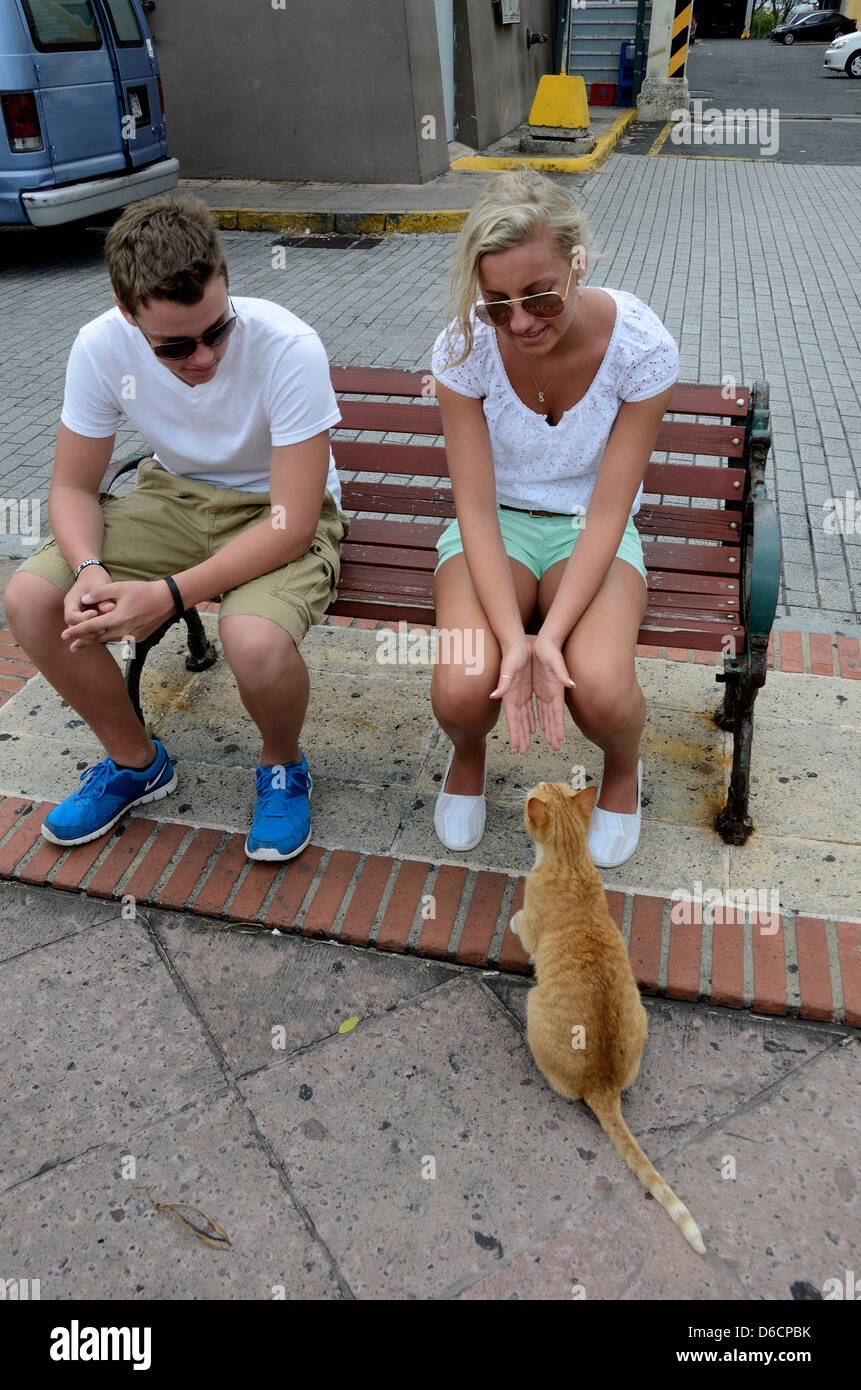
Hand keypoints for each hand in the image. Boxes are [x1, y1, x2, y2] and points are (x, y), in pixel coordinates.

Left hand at [61, 580, 174, 651]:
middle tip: (70, 647)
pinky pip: (119, 639)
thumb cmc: (144, 591)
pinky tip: (103, 639)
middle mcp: (123, 630)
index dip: (76, 631)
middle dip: (83, 642)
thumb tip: (84, 599)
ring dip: (95, 642)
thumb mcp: (120, 587)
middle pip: (98, 638)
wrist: (167, 600)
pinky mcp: (138, 638)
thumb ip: (100, 593)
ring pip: (108, 640)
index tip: (64, 634)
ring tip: (83, 645)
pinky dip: (108, 639)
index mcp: (116, 618)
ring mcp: (131, 636)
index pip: (91, 627)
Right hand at [63, 566, 116, 629]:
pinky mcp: (87, 620)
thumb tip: (110, 608)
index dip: (83, 619)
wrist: (93, 576)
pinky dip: (95, 634)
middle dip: (88, 630)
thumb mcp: (99, 585)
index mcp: (71, 602)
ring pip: (80, 632)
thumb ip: (103, 598)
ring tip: (106, 631)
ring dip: (92, 634)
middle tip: (103, 628)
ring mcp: (78, 616)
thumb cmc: (95, 579)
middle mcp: (72, 611)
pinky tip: (106, 635)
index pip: (71, 617)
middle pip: (73, 628)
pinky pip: (88, 630)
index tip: (96, 613)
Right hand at [490, 636, 534, 753]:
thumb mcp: (509, 667)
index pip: (514, 719)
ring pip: (526, 717)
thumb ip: (503, 682)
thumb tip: (494, 696)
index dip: (516, 733)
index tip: (517, 747)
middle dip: (521, 737)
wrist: (518, 641)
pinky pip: (532, 708)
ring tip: (528, 744)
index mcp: (512, 695)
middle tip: (523, 752)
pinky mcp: (528, 689)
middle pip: (520, 721)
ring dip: (527, 730)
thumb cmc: (513, 653)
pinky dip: (533, 719)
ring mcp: (522, 694)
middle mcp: (516, 697)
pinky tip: (534, 727)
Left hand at [532, 634, 574, 750]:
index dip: (557, 727)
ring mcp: (543, 692)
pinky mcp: (536, 688)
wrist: (542, 640)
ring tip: (545, 743)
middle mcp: (549, 694)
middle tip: (555, 749)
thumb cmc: (549, 649)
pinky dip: (535, 719)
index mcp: (554, 690)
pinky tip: (535, 728)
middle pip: (550, 718)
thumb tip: (571, 685)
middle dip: (552, 733)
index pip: (556, 713)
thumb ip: (561, 673)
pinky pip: (535, 707)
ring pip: (542, 716)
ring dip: (543, 729)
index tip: (559, 741)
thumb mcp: (554, 660)